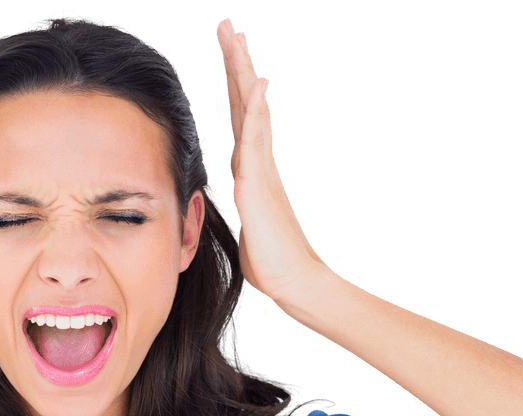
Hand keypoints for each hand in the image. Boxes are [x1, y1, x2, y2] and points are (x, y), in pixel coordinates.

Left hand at [216, 19, 331, 305]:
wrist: (293, 281)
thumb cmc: (270, 259)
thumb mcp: (246, 223)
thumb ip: (242, 201)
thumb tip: (235, 191)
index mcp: (251, 168)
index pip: (239, 117)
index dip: (234, 85)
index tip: (230, 54)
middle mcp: (257, 161)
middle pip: (245, 101)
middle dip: (236, 63)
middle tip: (229, 27)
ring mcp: (260, 168)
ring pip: (250, 110)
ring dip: (243, 72)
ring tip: (237, 38)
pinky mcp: (259, 183)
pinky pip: (256, 138)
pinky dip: (255, 108)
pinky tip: (256, 82)